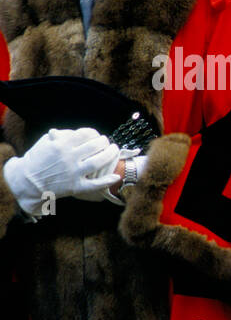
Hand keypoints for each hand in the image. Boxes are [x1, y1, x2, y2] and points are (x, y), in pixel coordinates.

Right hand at [2, 127, 119, 214]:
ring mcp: (73, 172)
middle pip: (95, 146)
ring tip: (115, 151)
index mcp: (61, 144)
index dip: (94, 133)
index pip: (85, 134)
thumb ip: (61, 136)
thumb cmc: (36, 160)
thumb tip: (75, 132)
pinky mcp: (75, 186)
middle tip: (108, 142)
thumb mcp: (44, 143)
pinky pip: (95, 184)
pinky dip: (107, 181)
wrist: (26, 182)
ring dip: (110, 155)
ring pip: (98, 162)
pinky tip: (116, 177)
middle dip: (104, 142)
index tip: (97, 135)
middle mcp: (69, 157)